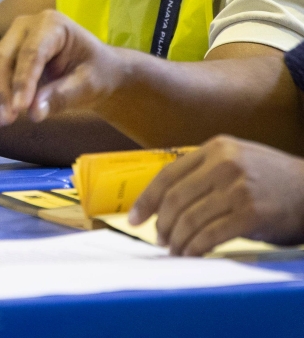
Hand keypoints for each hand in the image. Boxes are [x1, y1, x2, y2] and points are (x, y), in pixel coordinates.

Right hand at [0, 10, 122, 126]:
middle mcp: (24, 27)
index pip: (32, 53)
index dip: (23, 81)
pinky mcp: (1, 56)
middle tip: (4, 121)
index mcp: (51, 24)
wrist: (94, 69)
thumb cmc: (96, 72)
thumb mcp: (89, 84)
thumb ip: (62, 96)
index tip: (19, 110)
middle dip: (0, 91)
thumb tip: (34, 112)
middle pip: (3, 57)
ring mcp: (10, 40)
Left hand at [130, 135, 303, 255]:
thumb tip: (163, 200)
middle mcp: (224, 164)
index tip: (134, 218)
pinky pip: (211, 234)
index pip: (168, 175)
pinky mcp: (251, 212)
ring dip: (178, 239)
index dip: (146, 200)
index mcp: (215, 148)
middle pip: (175, 199)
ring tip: (175, 250)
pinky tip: (191, 254)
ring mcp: (238, 188)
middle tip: (159, 239)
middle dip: (162, 223)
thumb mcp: (235, 161)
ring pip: (191, 218)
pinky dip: (196, 247)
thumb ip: (203, 172)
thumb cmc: (269, 180)